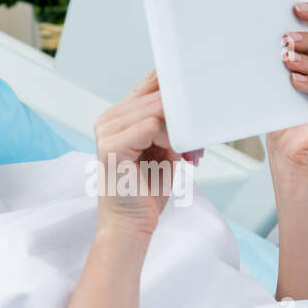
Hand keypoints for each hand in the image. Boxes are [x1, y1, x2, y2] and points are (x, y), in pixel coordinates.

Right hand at [92, 69, 202, 236]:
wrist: (131, 225)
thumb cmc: (147, 191)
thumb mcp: (164, 149)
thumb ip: (172, 124)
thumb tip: (196, 103)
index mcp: (119, 116)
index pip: (151, 82)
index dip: (177, 87)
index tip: (200, 102)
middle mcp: (109, 119)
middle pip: (158, 94)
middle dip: (186, 117)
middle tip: (198, 144)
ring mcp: (107, 131)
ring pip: (157, 109)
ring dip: (180, 131)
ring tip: (186, 154)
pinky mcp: (111, 146)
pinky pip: (152, 125)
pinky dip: (170, 140)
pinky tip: (172, 157)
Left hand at [266, 1, 307, 176]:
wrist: (291, 154)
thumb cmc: (285, 118)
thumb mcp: (282, 82)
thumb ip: (286, 59)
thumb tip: (271, 35)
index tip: (296, 7)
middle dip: (306, 40)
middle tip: (285, 40)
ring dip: (306, 63)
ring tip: (285, 60)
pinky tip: (296, 82)